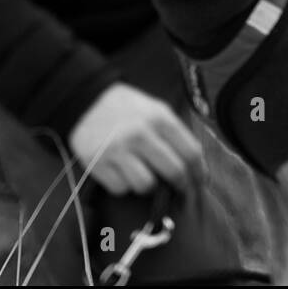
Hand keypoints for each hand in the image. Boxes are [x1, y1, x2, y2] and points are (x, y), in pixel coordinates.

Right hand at [68, 83, 203, 195]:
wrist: (87, 99)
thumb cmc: (127, 108)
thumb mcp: (156, 109)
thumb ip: (175, 134)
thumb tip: (195, 167)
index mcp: (159, 118)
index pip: (191, 153)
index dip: (199, 172)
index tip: (200, 182)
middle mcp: (140, 134)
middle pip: (174, 172)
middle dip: (181, 185)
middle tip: (180, 189)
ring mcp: (118, 149)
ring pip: (146, 185)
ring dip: (148, 186)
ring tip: (144, 175)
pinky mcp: (97, 163)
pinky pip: (120, 188)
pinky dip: (123, 185)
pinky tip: (122, 172)